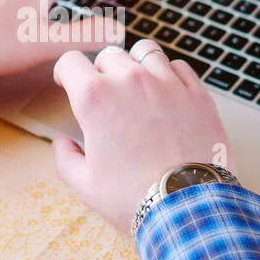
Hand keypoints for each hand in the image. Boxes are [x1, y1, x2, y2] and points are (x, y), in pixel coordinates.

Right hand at [51, 38, 234, 231]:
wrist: (187, 207)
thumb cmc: (134, 198)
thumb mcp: (85, 185)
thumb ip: (66, 159)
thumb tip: (63, 145)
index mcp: (95, 98)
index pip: (70, 61)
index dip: (66, 73)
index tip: (68, 83)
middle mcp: (130, 81)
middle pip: (109, 55)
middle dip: (101, 71)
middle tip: (106, 94)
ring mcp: (167, 83)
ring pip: (145, 52)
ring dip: (136, 66)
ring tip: (138, 87)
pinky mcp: (196, 93)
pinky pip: (179, 66)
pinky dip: (169, 74)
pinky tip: (167, 93)